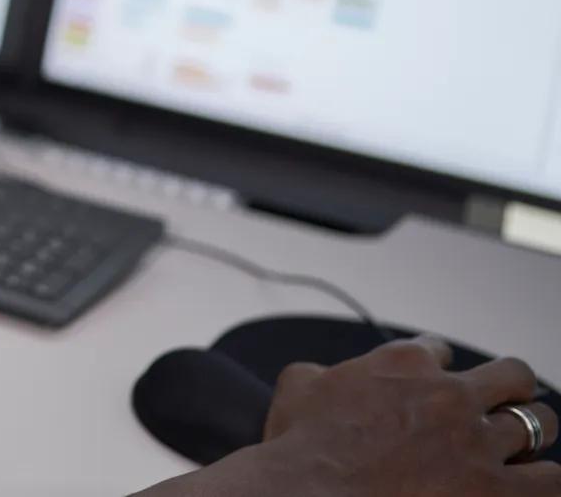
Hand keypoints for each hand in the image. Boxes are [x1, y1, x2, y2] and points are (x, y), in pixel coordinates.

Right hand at [257, 336, 557, 494]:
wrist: (309, 493)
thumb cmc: (301, 447)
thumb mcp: (297, 386)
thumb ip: (320, 370)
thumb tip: (321, 373)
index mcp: (404, 362)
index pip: (441, 350)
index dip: (439, 369)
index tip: (434, 388)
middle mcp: (450, 394)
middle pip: (511, 375)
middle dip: (508, 390)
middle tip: (499, 410)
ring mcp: (477, 442)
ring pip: (539, 424)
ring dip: (531, 435)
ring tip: (520, 453)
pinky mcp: (496, 489)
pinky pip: (551, 481)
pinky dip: (543, 482)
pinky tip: (529, 485)